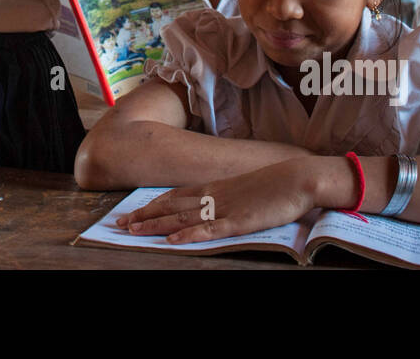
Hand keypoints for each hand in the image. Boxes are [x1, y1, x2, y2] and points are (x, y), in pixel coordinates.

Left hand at [113, 160, 316, 243]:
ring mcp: (224, 208)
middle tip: (121, 223)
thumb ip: (226, 195)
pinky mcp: (238, 221)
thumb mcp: (244, 188)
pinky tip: (171, 240)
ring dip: (155, 224)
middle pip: (171, 205)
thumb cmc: (275, 184)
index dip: (152, 204)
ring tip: (133, 230)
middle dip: (144, 215)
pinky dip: (187, 234)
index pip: (175, 195)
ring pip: (182, 217)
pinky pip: (207, 229)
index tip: (133, 211)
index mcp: (214, 187)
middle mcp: (213, 195)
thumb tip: (213, 204)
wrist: (298, 178)